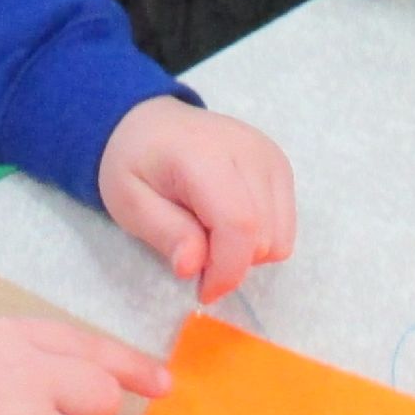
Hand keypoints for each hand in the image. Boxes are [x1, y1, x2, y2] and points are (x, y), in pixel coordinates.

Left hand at [98, 97, 296, 304]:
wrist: (150, 123)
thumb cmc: (134, 163)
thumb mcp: (129, 202)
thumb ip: (165, 233)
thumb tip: (193, 268)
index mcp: (205, 156)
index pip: (239, 224)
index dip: (226, 271)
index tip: (202, 291)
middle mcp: (249, 151)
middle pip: (264, 237)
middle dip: (231, 263)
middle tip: (195, 254)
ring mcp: (270, 156)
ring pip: (280, 238)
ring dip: (247, 253)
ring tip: (209, 234)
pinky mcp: (280, 166)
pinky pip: (285, 226)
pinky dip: (259, 238)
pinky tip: (227, 221)